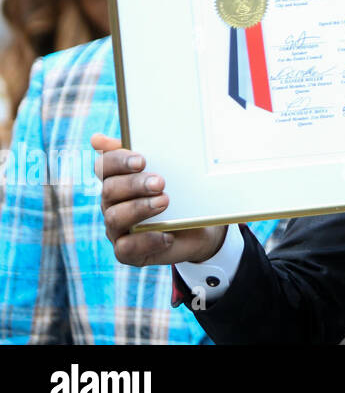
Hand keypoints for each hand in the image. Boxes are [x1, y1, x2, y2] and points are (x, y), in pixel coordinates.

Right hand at [92, 133, 225, 266]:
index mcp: (117, 180)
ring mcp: (117, 229)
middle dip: (135, 185)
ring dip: (139, 209)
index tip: (142, 160)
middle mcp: (112, 204)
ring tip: (165, 201)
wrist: (200, 226)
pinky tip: (167, 234)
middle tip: (160, 182)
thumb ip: (143, 150)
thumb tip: (97, 139)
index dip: (118, 161)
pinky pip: (126, 249)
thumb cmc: (179, 193)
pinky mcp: (128, 252)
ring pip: (114, 218)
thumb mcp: (168, 169)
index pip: (104, 166)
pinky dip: (147, 240)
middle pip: (109, 190)